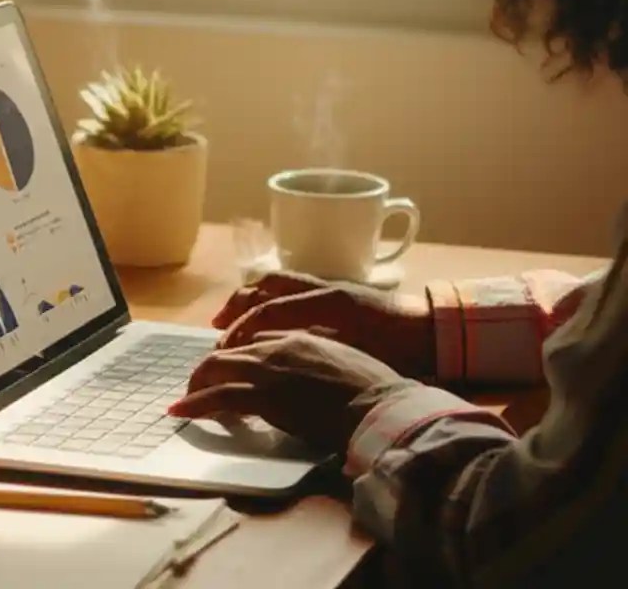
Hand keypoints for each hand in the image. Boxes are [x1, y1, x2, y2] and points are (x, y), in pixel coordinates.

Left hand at [168, 331, 404, 451]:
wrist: (380, 408)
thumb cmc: (375, 393)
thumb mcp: (347, 363)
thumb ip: (322, 362)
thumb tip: (313, 378)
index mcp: (301, 338)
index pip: (257, 339)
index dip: (239, 356)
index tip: (231, 370)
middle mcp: (278, 347)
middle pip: (230, 350)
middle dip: (209, 368)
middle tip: (198, 384)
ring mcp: (268, 370)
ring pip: (217, 368)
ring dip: (196, 384)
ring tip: (185, 399)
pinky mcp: (263, 396)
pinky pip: (218, 397)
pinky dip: (195, 403)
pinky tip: (181, 411)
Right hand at [214, 273, 433, 377]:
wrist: (432, 332)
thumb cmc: (399, 352)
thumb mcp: (357, 360)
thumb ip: (314, 356)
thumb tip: (274, 366)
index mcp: (328, 304)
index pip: (268, 312)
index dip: (240, 334)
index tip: (222, 356)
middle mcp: (321, 287)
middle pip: (263, 291)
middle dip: (234, 314)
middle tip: (217, 340)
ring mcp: (325, 284)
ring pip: (272, 282)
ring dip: (245, 300)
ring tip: (227, 322)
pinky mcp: (330, 289)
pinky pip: (288, 285)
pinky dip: (265, 297)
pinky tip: (258, 318)